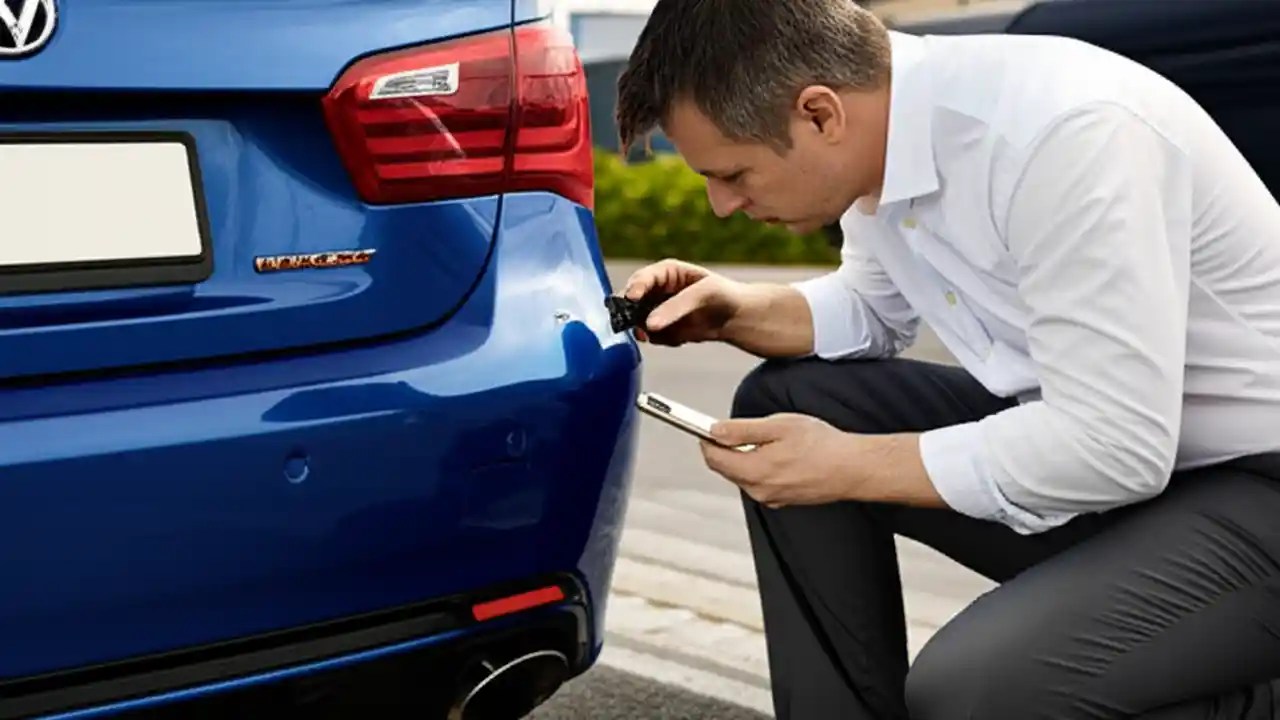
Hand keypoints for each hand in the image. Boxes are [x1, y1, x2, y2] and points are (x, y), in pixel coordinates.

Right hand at [622, 259, 745, 345]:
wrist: (736, 316)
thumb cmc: (722, 295)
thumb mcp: (701, 295)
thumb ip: (674, 308)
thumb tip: (649, 325)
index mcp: (664, 272)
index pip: (642, 279)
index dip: (634, 289)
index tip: (632, 300)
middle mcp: (656, 290)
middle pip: (630, 301)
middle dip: (631, 314)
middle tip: (638, 327)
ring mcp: (657, 311)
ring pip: (638, 322)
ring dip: (649, 331)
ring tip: (672, 334)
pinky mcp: (663, 329)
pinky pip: (653, 337)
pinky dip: (665, 340)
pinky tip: (684, 337)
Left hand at [700, 413, 861, 507]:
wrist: (852, 468)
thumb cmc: (821, 445)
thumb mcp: (778, 426)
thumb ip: (741, 430)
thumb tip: (714, 431)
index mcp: (754, 471)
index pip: (713, 458)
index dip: (706, 440)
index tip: (706, 427)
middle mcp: (758, 490)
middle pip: (726, 468)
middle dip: (726, 448)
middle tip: (739, 428)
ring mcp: (770, 498)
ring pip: (743, 474)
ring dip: (745, 457)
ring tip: (768, 439)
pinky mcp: (782, 500)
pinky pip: (760, 481)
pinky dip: (760, 466)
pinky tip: (780, 454)